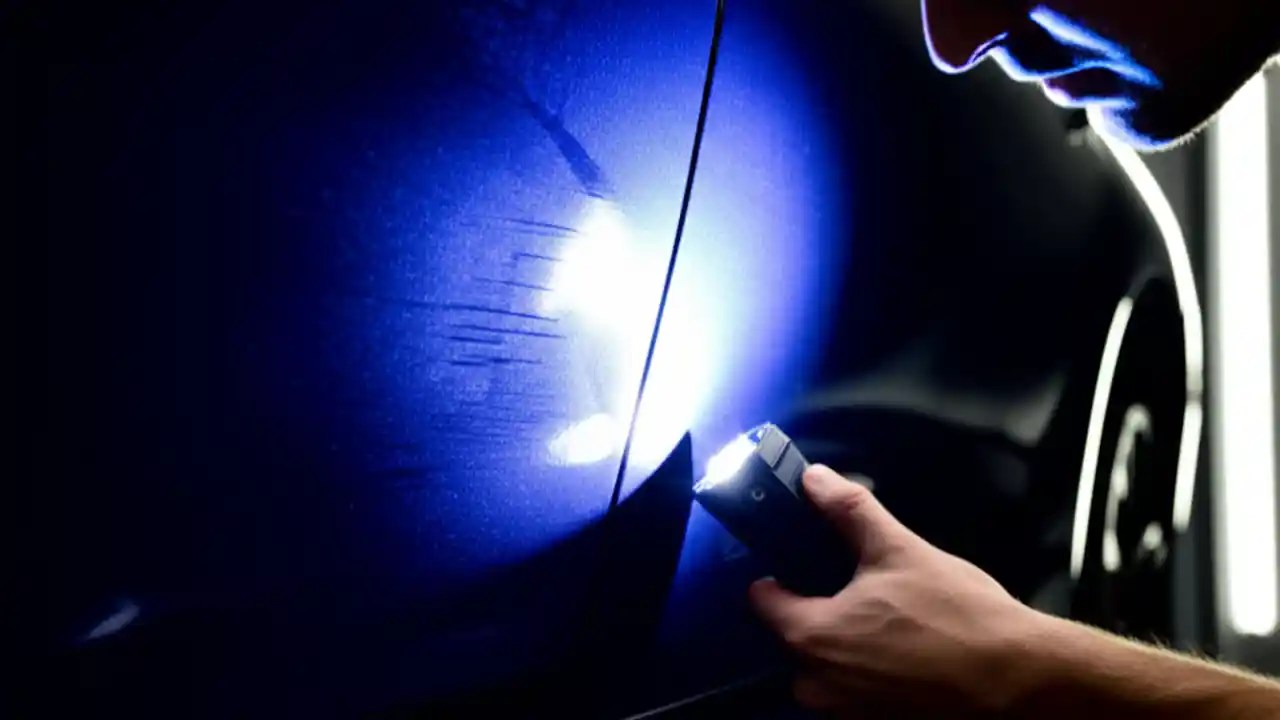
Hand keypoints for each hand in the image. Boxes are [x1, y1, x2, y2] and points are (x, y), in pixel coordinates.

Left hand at [749, 464, 1043, 717]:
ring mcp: (848, 713)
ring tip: (894, 620)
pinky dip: (871, 671)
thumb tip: (815, 479)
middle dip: (819, 610)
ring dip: (848, 643)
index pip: (762, 600)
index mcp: (811, 637)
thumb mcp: (898, 549)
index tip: (800, 560)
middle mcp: (819, 685)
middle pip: (794, 636)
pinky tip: (907, 650)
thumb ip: (848, 511)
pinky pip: (857, 692)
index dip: (779, 573)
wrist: (1022, 681)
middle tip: (860, 588)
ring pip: (827, 668)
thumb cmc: (961, 618)